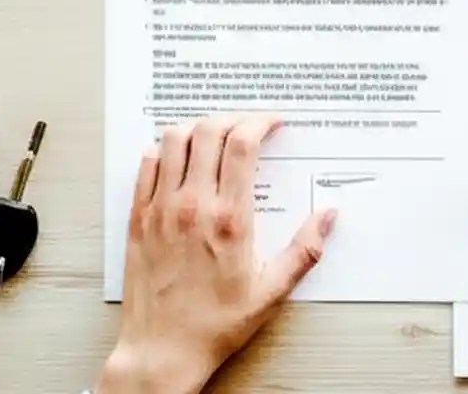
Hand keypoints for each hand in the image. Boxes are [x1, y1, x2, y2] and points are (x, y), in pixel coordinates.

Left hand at [96, 114, 336, 393]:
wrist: (162, 349)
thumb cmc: (214, 324)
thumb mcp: (272, 291)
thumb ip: (304, 249)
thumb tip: (328, 217)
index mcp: (230, 219)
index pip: (243, 145)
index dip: (261, 122)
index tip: (272, 124)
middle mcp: (193, 206)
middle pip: (209, 131)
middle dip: (233, 117)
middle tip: (247, 125)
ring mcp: (161, 209)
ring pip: (173, 139)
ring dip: (197, 127)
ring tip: (214, 136)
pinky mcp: (139, 218)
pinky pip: (146, 165)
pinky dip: (164, 150)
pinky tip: (179, 159)